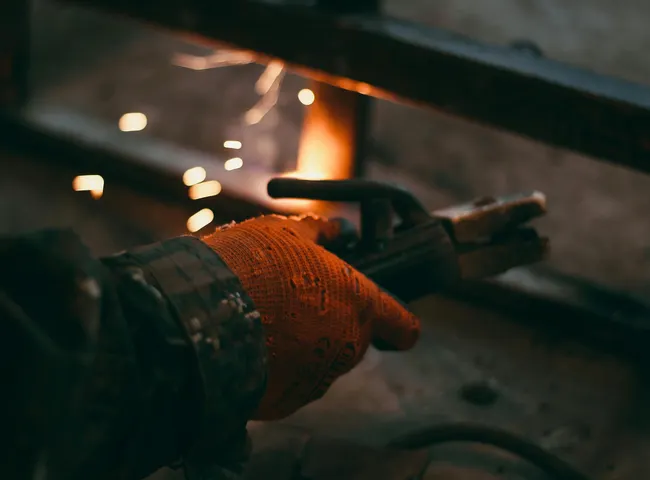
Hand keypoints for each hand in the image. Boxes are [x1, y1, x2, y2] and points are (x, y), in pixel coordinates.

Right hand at [202, 215, 419, 419]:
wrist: (201, 316)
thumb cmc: (250, 267)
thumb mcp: (286, 233)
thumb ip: (321, 232)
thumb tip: (340, 229)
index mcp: (360, 307)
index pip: (404, 327)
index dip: (397, 320)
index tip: (383, 315)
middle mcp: (348, 347)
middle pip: (356, 338)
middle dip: (334, 320)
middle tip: (296, 299)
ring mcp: (318, 378)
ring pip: (323, 359)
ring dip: (305, 342)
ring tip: (266, 319)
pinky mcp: (287, 401)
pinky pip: (292, 380)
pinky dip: (279, 365)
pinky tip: (254, 344)